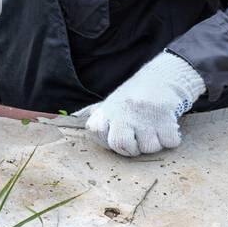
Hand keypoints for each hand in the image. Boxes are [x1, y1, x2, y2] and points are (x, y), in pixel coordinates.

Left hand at [74, 51, 206, 156]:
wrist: (164, 77)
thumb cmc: (133, 97)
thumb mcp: (110, 103)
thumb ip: (91, 116)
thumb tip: (55, 122)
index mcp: (108, 109)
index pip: (96, 133)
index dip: (109, 141)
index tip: (118, 134)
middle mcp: (124, 111)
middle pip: (122, 146)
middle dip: (132, 150)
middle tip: (138, 139)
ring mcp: (145, 114)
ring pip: (150, 147)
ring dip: (155, 143)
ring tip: (154, 129)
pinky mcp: (165, 115)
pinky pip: (170, 142)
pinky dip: (172, 139)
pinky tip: (167, 126)